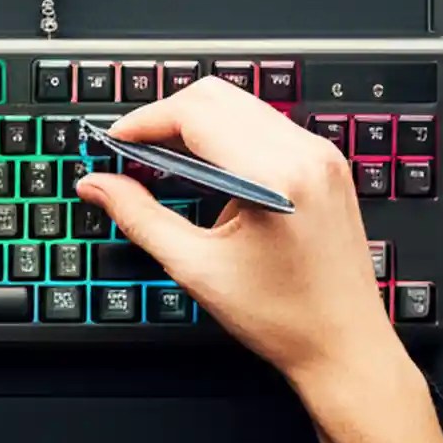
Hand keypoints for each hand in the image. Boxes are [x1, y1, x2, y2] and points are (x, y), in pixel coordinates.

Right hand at [76, 77, 410, 387]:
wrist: (344, 346)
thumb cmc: (284, 317)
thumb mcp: (197, 267)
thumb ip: (140, 217)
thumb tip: (98, 185)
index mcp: (276, 175)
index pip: (195, 113)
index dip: (145, 120)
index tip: (115, 140)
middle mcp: (305, 153)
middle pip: (216, 96)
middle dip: (165, 116)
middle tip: (133, 150)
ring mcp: (321, 154)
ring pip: (240, 104)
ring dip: (194, 123)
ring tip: (162, 162)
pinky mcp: (325, 164)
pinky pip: (264, 124)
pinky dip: (224, 135)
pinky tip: (203, 170)